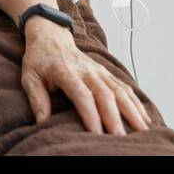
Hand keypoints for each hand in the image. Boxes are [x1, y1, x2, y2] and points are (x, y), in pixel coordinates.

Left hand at [20, 22, 152, 135]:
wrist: (51, 36)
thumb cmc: (40, 59)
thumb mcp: (29, 76)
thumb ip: (36, 97)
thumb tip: (42, 120)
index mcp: (66, 71)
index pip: (81, 94)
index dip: (90, 114)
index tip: (96, 133)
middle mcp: (86, 70)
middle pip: (104, 94)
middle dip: (114, 117)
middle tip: (120, 138)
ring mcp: (99, 70)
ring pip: (119, 90)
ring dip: (131, 110)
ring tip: (141, 130)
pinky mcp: (106, 72)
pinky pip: (124, 87)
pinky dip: (135, 102)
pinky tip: (144, 117)